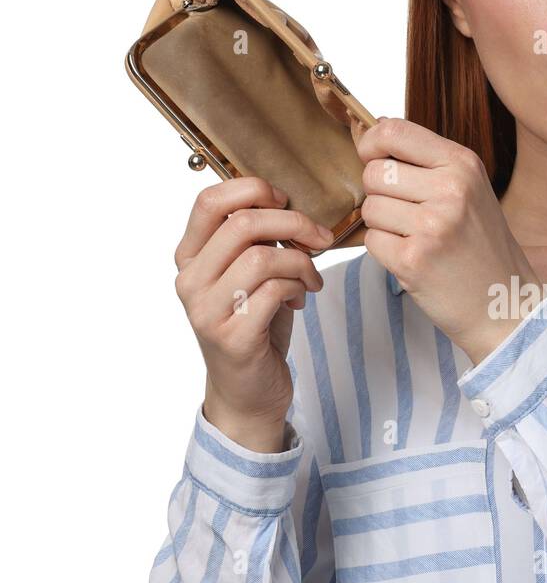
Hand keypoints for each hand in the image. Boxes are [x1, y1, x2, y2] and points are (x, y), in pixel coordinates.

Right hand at [173, 177, 335, 438]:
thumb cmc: (254, 327)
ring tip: (312, 278)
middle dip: (294, 223)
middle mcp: (190, 281)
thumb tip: (287, 204)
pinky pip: (274, 291)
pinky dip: (298, 288)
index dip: (253, 190)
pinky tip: (301, 299)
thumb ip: (256, 240)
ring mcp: (207, 310)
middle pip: (244, 224)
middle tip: (320, 238)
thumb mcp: (249, 275)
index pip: (209, 201)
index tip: (285, 201)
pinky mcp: (232, 336)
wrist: (247, 392)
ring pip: (263, 258)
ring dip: (302, 263)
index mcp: (190, 258)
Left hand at [351, 116, 540, 364]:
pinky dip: (385, 252)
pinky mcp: (414, 259)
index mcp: (463, 164)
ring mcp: (432, 225)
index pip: (394, 130)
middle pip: (374, 173)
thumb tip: (374, 134)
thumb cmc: (483, 249)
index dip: (371, 144)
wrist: (507, 306)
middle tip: (407, 215)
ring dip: (382, 225)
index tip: (372, 158)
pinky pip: (372, 241)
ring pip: (370, 208)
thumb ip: (428, 163)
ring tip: (415, 239)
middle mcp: (451, 189)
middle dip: (379, 194)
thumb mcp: (471, 191)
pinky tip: (414, 259)